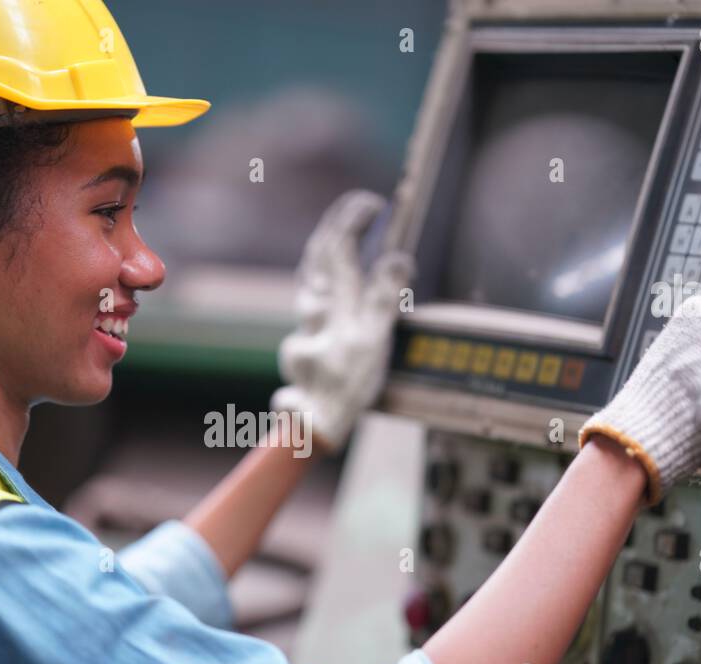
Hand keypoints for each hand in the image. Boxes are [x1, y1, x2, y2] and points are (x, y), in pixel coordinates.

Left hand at [271, 190, 413, 451]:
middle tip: (358, 208)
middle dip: (337, 226)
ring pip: (310, 277)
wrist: (315, 423)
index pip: (339, 247)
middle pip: (319, 256)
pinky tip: (325, 285)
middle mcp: (316, 309)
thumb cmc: (347, 385)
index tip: (373, 203)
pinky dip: (319, 281)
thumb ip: (384, 298)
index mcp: (335, 300)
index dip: (352, 219)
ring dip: (323, 250)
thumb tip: (397, 258)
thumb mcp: (373, 340)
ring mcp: (306, 327)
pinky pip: (309, 302)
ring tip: (339, 234)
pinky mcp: (303, 344)